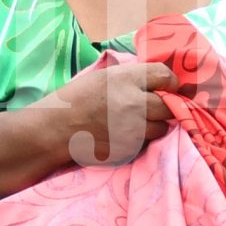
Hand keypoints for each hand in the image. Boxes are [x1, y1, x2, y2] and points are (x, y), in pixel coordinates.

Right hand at [44, 60, 172, 168]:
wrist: (56, 128)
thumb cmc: (76, 98)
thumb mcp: (104, 76)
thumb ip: (132, 77)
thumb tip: (157, 81)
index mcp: (127, 79)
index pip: (166, 76)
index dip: (169, 82)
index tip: (166, 87)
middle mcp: (134, 103)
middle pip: (169, 105)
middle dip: (166, 106)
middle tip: (156, 107)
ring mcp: (133, 128)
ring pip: (161, 127)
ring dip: (155, 125)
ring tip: (137, 122)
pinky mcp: (129, 148)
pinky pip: (146, 143)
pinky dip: (140, 139)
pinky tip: (123, 134)